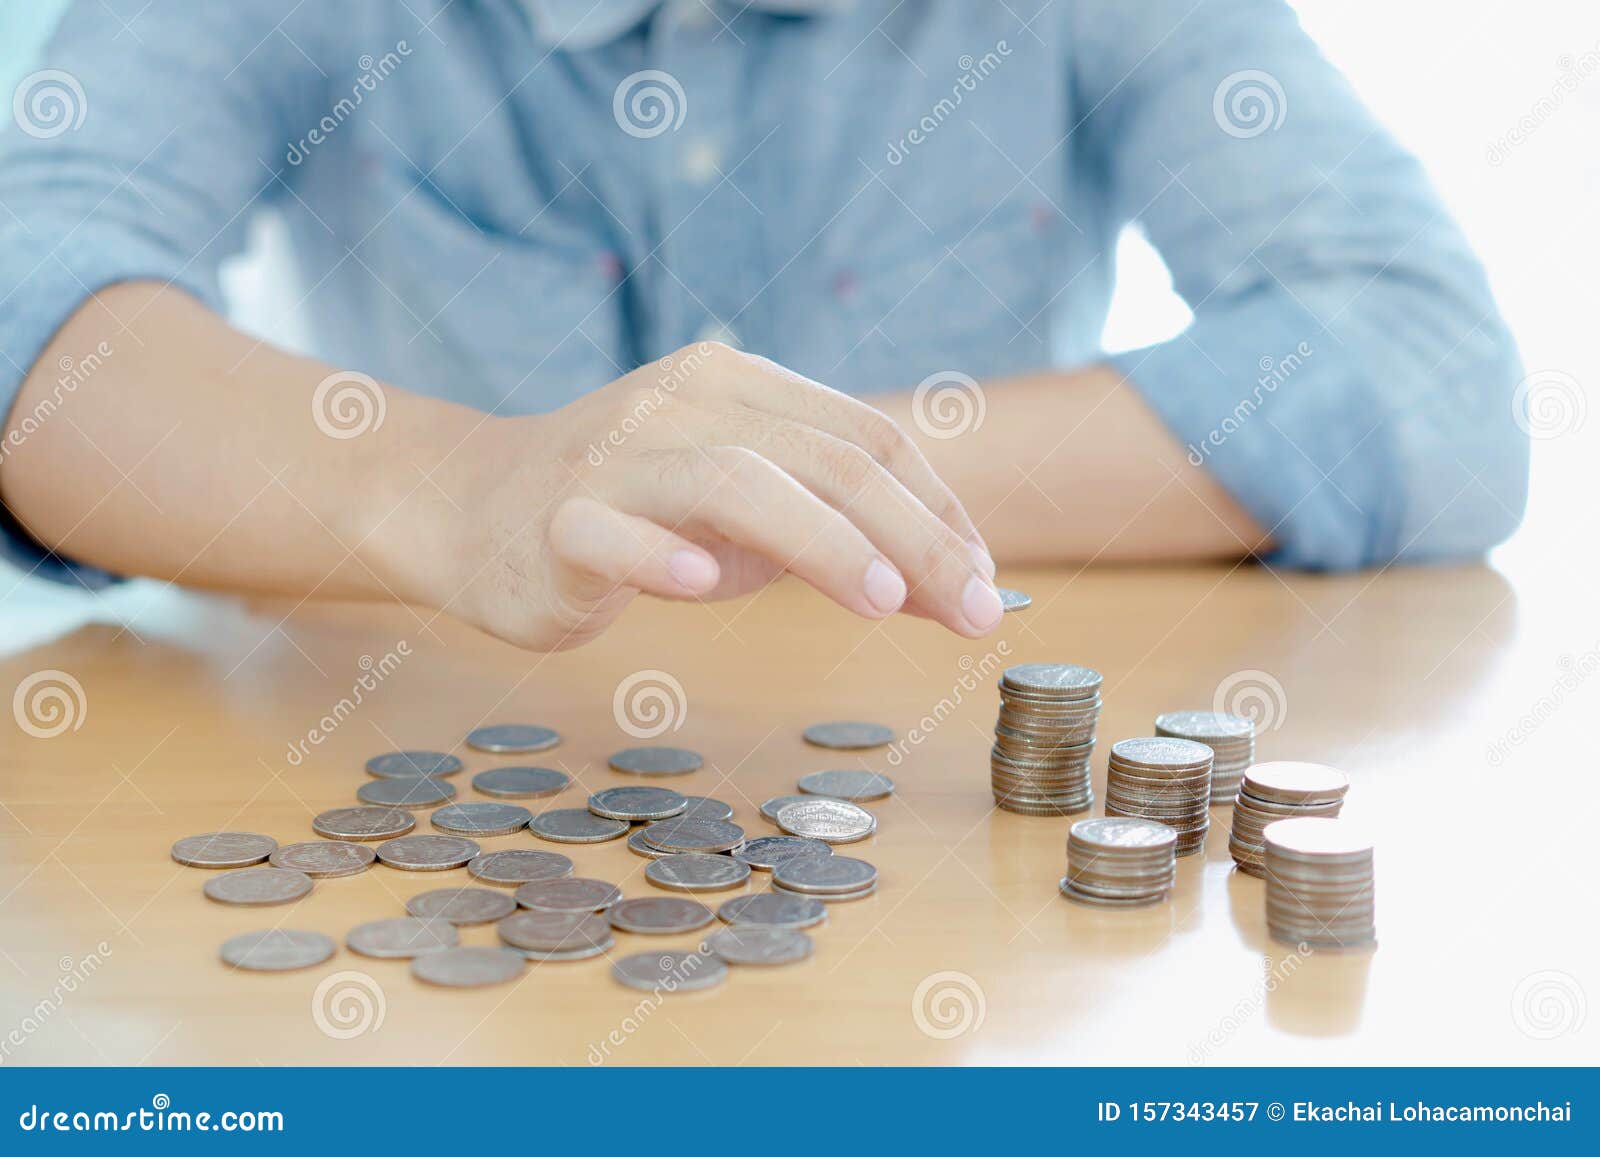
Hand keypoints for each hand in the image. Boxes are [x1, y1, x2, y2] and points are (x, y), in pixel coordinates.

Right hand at [428, 342, 1001, 650]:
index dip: (939, 510)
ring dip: (819, 540)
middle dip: (914, 536)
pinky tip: (696, 580)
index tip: (986, 583)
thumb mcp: (748, 507)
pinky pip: (608, 531)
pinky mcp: (557, 519)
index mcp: (742, 384)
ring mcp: (617, 457)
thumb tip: (958, 584)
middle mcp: (685, 403)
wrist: (478, 507)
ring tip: (884, 599)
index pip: (866, 438)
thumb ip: (835, 526)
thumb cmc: (639, 509)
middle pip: (822, 460)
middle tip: (976, 610)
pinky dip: (656, 552)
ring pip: (733, 481)